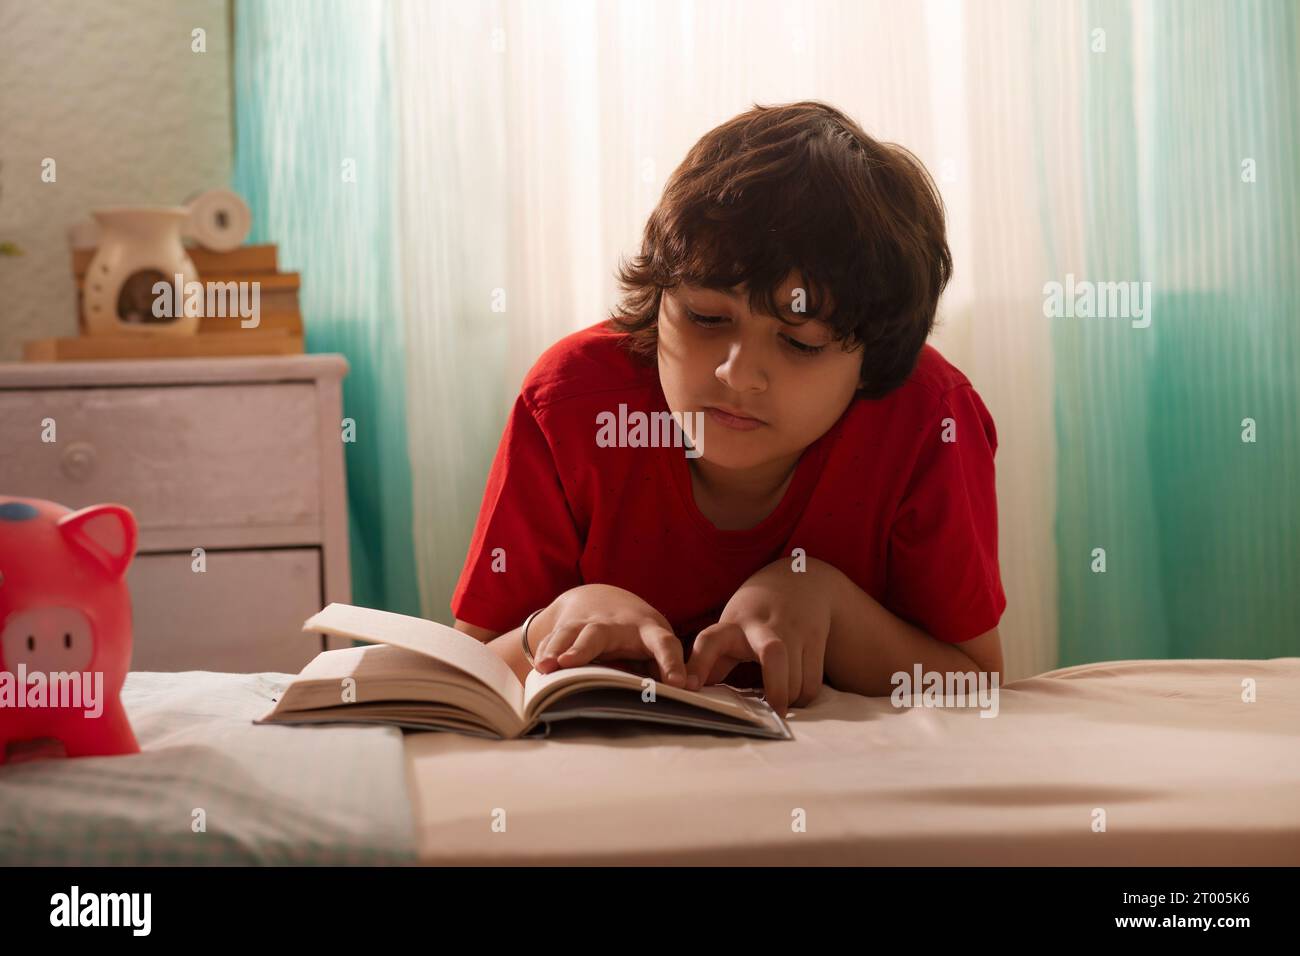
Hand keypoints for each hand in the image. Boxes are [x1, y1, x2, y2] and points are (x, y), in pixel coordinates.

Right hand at [530, 584, 694, 689]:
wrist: (600, 600)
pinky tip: (538, 668)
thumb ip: (667, 668)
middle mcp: (615, 624)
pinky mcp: (566, 628)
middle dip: (584, 649)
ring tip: (545, 668)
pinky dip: (544, 652)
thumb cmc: (639, 635)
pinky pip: (552, 639)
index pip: (664, 644)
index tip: (678, 685)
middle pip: (598, 633)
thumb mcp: (656, 645)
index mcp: (648, 630)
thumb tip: (685, 696)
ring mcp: (587, 623)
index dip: (671, 663)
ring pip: (569, 633)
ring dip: (556, 650)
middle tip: (570, 664)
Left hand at [685, 557, 843, 714]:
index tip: (689, 688)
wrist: (799, 581)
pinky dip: (803, 698)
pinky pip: (812, 681)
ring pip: (797, 677)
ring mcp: (794, 630)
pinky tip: (793, 697)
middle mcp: (764, 626)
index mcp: (733, 625)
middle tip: (771, 715)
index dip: (698, 664)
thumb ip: (713, 660)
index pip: (710, 641)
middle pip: (773, 654)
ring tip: (778, 707)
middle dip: (776, 689)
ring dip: (789, 700)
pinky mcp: (815, 638)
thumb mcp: (729, 629)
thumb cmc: (754, 614)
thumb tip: (692, 691)